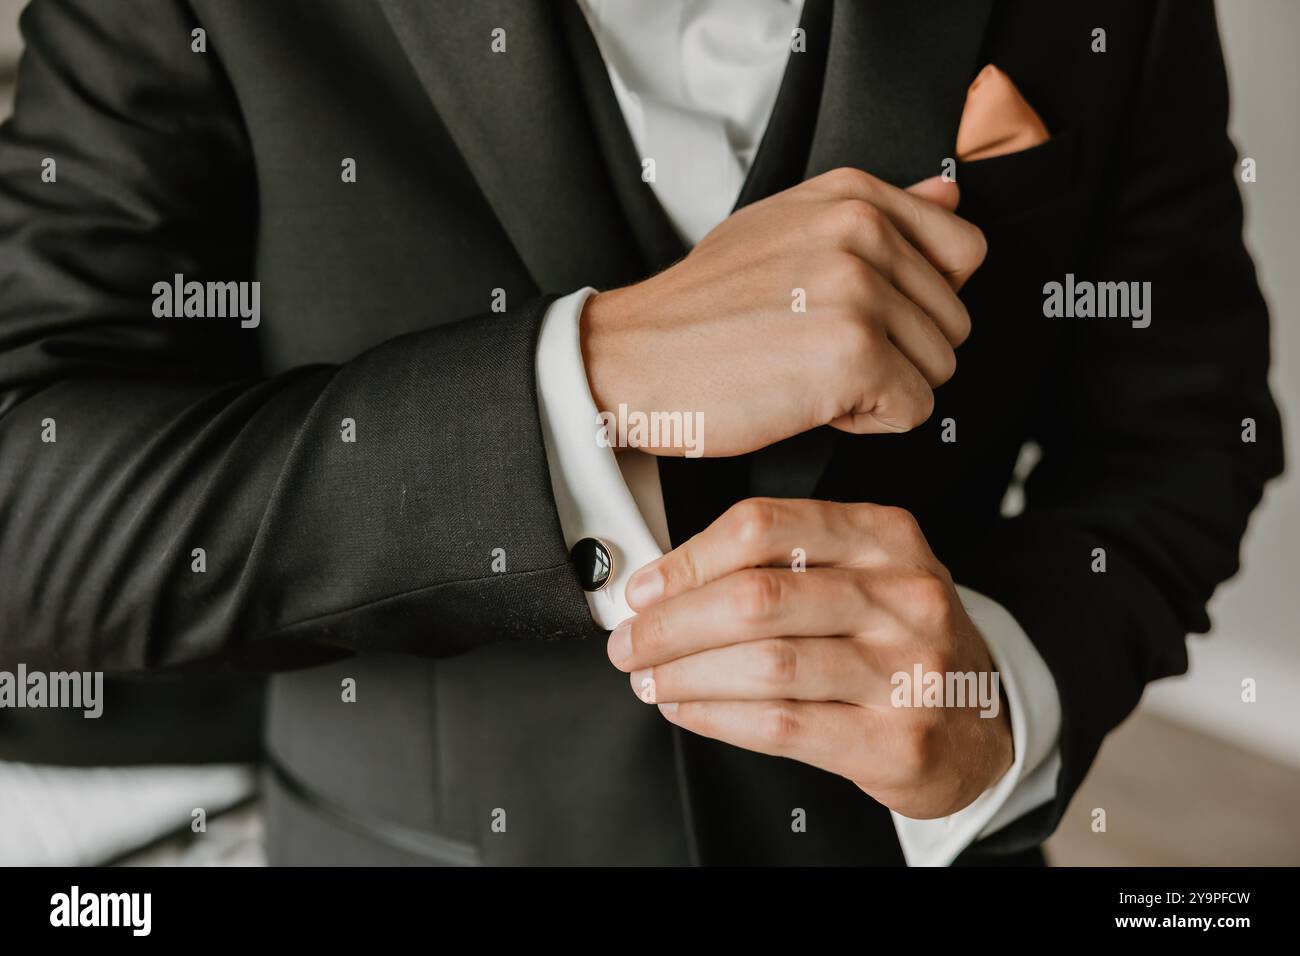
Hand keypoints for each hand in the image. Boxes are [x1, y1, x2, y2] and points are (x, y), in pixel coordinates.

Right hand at [580, 169, 986, 456]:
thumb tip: (950, 193)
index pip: (963, 250)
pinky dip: (866, 422)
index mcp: (852, 196)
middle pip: (952, 320)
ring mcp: (861, 291)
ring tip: (808, 371)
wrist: (631, 358)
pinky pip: (914, 410)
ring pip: (938, 369)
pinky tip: (809, 400)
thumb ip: (877, 213)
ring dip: (881, 388)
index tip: (862, 314)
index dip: (920, 299)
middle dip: (898, 351)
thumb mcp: (786, 232)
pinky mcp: (855, 354)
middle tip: (817, 350)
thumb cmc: (700, 309)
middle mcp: (862, 231)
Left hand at [607, 497, 1013, 818]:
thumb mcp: (865, 575)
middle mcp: (904, 596)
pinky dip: (717, 717)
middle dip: (672, 624)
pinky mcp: (897, 741)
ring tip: (650, 679)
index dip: (687, 560)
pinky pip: (783, 725)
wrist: (983, 722)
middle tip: (631, 642)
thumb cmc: (901, 641)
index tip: (645, 588)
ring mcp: (907, 671)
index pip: (765, 527)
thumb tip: (667, 583)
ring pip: (765, 664)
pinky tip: (689, 709)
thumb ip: (783, 564)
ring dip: (686, 674)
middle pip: (757, 597)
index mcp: (886, 537)